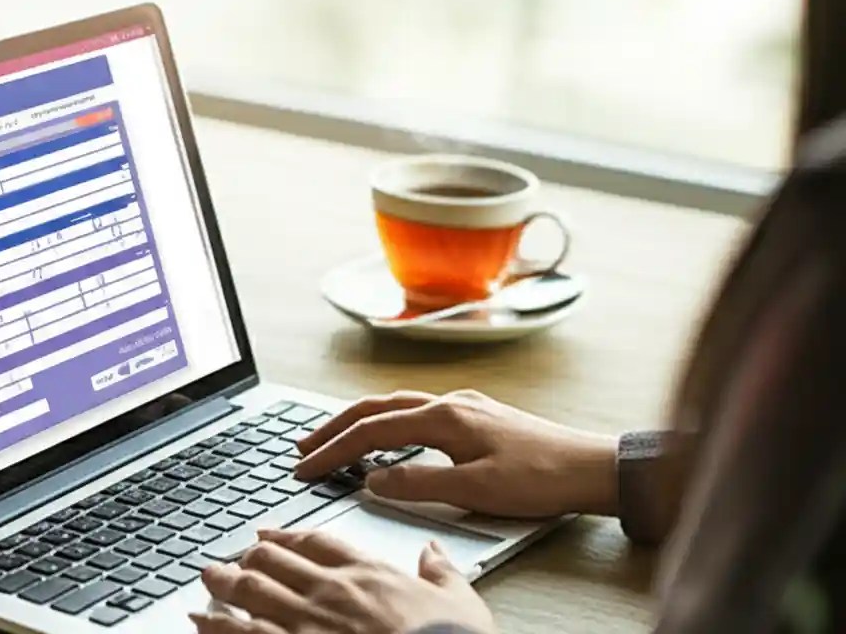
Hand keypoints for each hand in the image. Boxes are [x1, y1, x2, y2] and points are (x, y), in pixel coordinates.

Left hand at [192, 529, 494, 633]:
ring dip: (223, 582)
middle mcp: (329, 593)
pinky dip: (214, 624)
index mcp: (367, 574)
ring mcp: (305, 625)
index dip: (287, 536)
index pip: (317, 542)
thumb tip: (433, 552)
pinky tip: (199, 619)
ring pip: (250, 591)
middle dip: (247, 557)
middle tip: (233, 558)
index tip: (270, 535)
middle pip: (273, 559)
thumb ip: (442, 573)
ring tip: (208, 577)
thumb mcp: (461, 602)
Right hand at [294, 390, 617, 517]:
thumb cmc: (542, 479)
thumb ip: (419, 484)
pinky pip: (417, 413)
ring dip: (360, 423)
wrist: (593, 467)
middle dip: (334, 427)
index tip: (305, 468)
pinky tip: (387, 440)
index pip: (371, 431)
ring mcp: (464, 407)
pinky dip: (388, 424)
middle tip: (302, 447)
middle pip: (376, 408)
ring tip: (333, 440)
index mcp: (444, 418)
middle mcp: (450, 403)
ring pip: (396, 407)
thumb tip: (373, 481)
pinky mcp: (477, 417)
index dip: (333, 450)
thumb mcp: (476, 491)